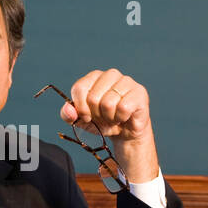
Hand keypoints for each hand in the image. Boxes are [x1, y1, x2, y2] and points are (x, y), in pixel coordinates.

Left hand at [60, 68, 159, 183]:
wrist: (125, 132)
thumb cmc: (102, 122)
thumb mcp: (82, 120)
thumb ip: (68, 115)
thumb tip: (68, 109)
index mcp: (94, 76)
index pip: (79, 88)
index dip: (80, 107)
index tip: (86, 116)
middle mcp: (110, 75)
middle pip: (93, 98)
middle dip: (96, 115)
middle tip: (104, 116)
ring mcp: (126, 81)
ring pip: (108, 103)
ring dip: (109, 117)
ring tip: (114, 117)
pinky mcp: (139, 92)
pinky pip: (123, 108)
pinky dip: (121, 118)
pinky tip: (124, 116)